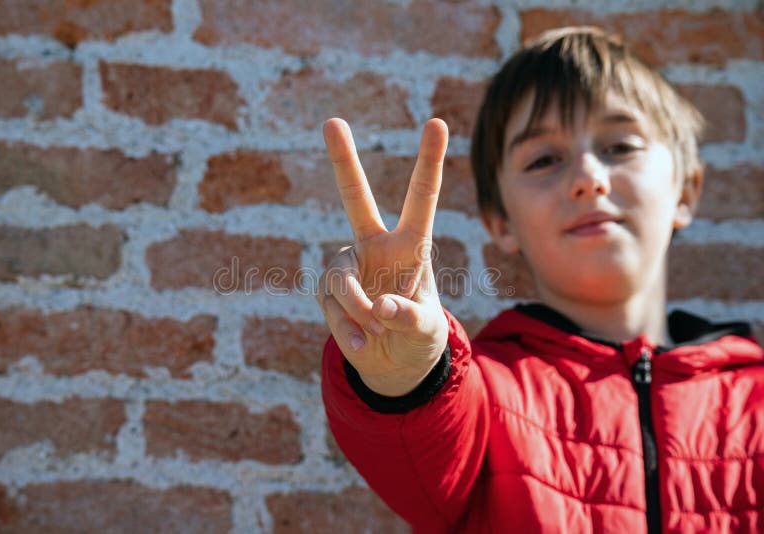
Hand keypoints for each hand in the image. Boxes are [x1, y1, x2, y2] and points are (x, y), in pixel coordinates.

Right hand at [316, 118, 448, 396]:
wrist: (394, 363)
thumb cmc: (420, 337)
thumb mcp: (427, 330)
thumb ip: (409, 317)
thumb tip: (378, 308)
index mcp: (412, 245)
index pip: (422, 198)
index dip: (429, 161)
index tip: (437, 122)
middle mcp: (377, 246)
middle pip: (356, 198)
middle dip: (343, 161)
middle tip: (331, 122)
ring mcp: (350, 267)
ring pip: (340, 276)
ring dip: (355, 307)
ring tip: (374, 331)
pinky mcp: (329, 291)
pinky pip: (330, 304)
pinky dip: (345, 327)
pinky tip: (361, 343)